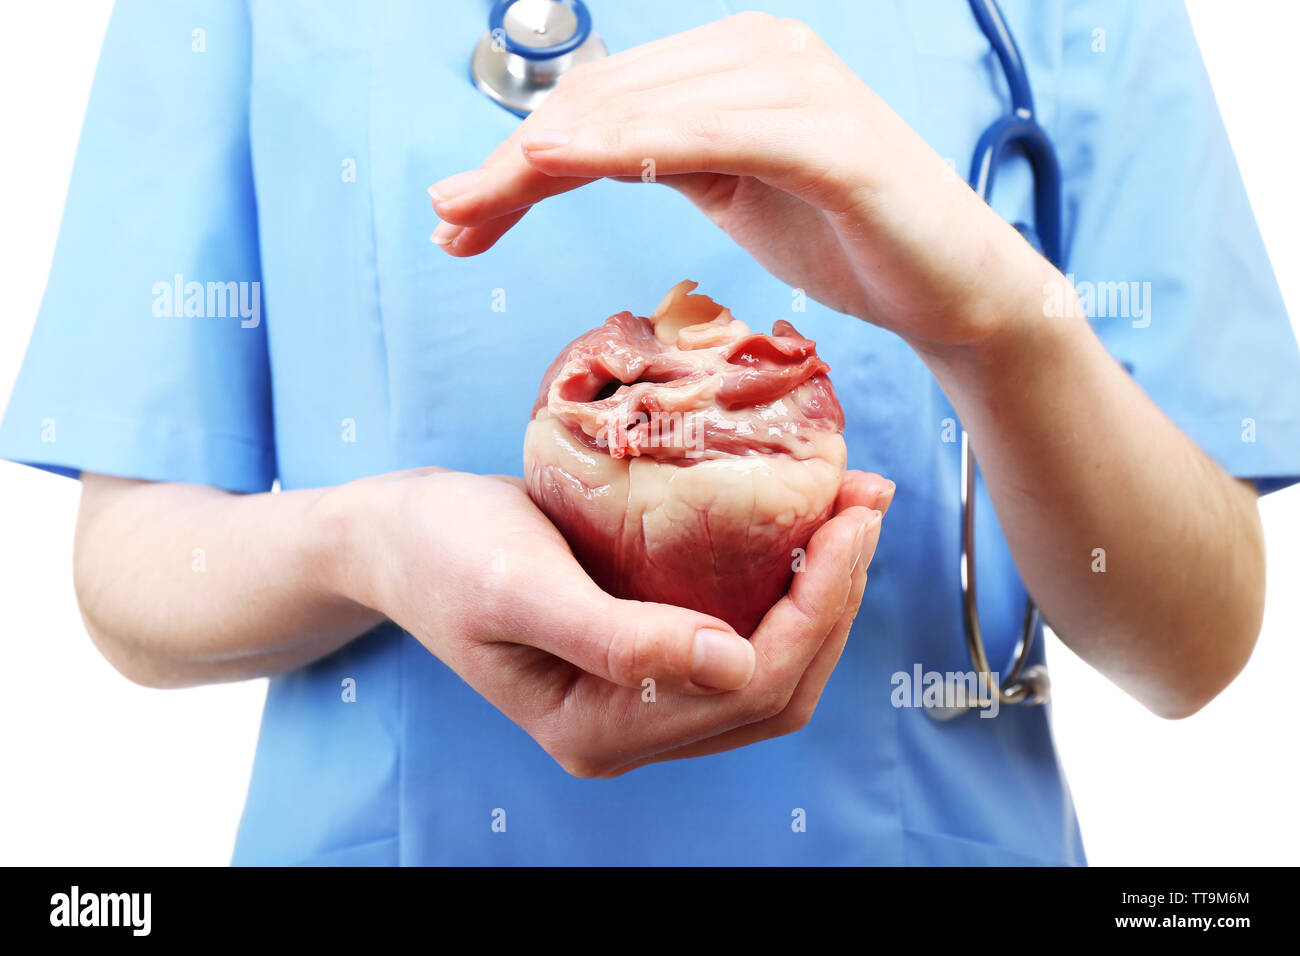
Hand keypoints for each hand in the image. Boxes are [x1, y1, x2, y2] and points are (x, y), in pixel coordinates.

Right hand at [323, 466, 891, 776]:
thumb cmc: (444, 551)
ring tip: (852, 505)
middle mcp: (631, 729)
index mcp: (599, 730)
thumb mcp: (517, 587)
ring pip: (771, 667)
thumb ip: (616, 640)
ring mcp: (642, 696)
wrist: (399, 534)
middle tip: (868, 500)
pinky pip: (741, 636)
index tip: (853, 518)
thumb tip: (732, 665)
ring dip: (822, 592)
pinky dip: (784, 586)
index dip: (818, 606)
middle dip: (837, 596)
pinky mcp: (647, 653)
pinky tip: (802, 524)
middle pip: (778, 686)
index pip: (750, 686)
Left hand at [429, 12, 1052, 354]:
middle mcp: (760, 53)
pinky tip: (554, 166)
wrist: (953, 289)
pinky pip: (704, 135)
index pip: (605, 100)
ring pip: (636, 114)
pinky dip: (622, 147)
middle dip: (511, 168)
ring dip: (540, 162)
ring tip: (471, 209)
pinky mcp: (825, 134)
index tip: (462, 214)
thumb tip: (576, 150)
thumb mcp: (735, 190)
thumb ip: (667, 154)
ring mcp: (794, 85)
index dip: (521, 157)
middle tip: (446, 222)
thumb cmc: (848, 242)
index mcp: (736, 62)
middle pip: (605, 101)